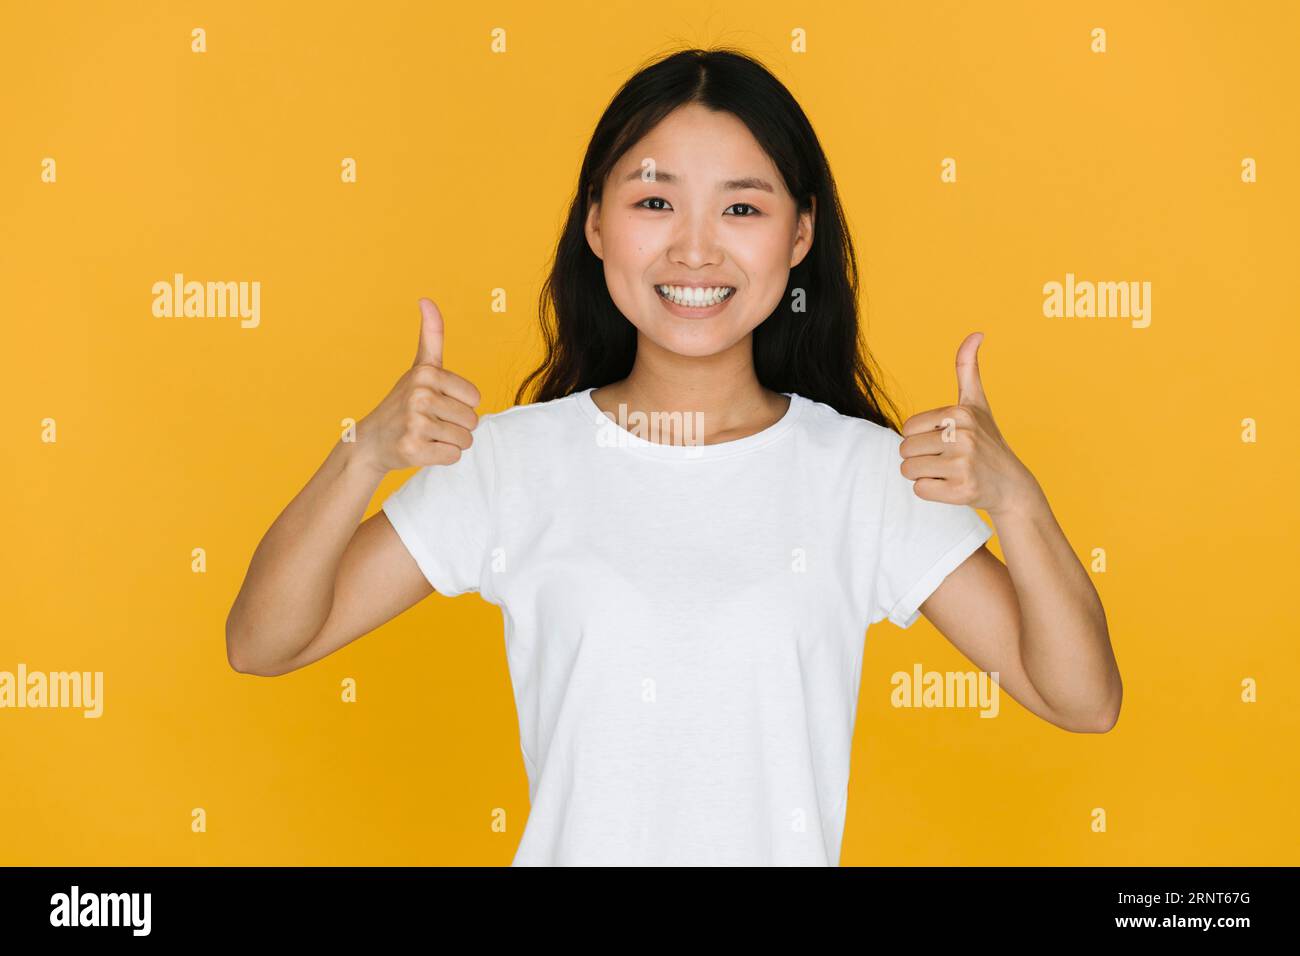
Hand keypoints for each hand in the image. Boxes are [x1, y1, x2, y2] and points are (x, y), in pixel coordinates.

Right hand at [354, 298, 481, 474]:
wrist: (371, 441)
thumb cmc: (403, 402)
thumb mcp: (419, 367)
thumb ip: (431, 335)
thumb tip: (426, 299)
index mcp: (426, 374)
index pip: (475, 398)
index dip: (461, 405)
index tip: (437, 404)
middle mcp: (419, 395)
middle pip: (472, 420)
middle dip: (456, 426)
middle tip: (430, 423)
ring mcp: (414, 423)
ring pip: (464, 440)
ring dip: (450, 442)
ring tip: (426, 436)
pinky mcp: (412, 449)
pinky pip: (453, 457)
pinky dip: (441, 457)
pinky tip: (422, 449)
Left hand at [899, 332, 1041, 516]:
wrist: (1011, 485)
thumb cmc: (987, 441)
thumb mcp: (977, 403)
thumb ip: (968, 368)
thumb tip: (977, 332)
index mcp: (959, 413)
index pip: (906, 428)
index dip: (920, 437)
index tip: (944, 440)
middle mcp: (962, 436)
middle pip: (904, 450)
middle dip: (920, 458)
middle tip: (947, 460)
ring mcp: (963, 464)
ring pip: (908, 470)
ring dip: (923, 475)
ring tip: (949, 472)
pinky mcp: (962, 490)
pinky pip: (919, 490)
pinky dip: (931, 491)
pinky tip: (952, 487)